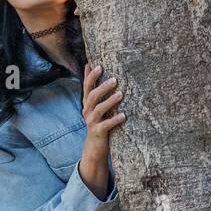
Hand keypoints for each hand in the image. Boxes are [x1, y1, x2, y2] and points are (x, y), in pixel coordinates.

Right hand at [77, 63, 126, 197]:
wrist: (94, 145)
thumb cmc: (98, 120)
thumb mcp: (94, 103)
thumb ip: (92, 86)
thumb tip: (88, 65)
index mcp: (87, 102)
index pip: (86, 87)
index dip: (91, 76)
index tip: (99, 66)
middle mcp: (87, 111)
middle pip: (92, 96)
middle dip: (103, 87)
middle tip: (115, 79)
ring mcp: (92, 122)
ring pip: (99, 109)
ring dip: (110, 101)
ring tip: (121, 94)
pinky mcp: (98, 132)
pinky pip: (106, 125)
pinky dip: (114, 120)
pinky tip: (124, 116)